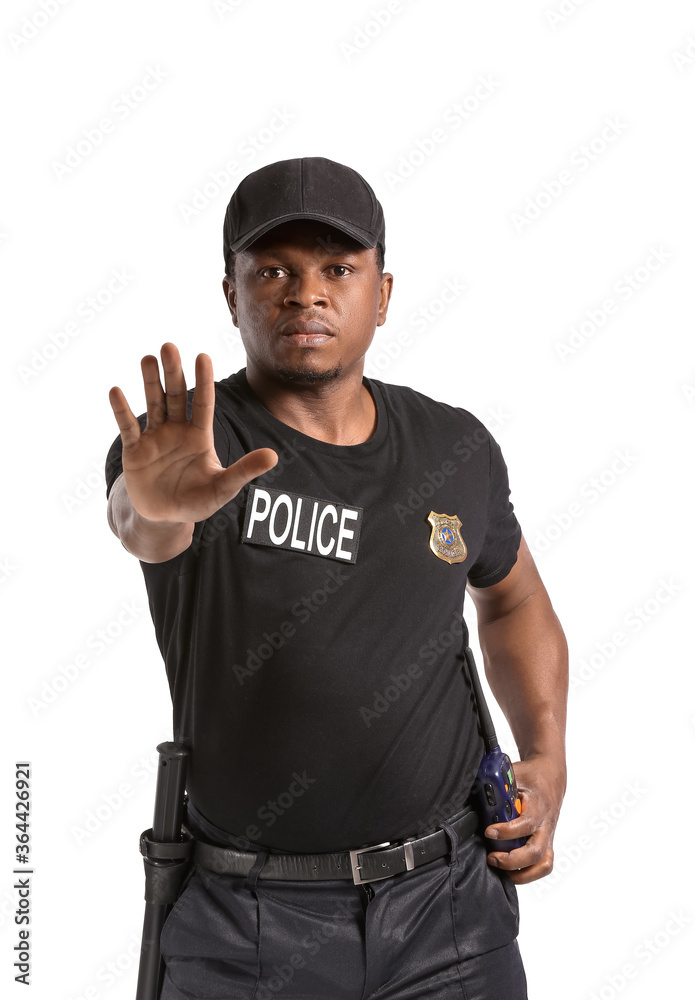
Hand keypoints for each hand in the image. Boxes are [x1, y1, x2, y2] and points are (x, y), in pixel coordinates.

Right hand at [108, 343, 277, 523]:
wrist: (166, 517)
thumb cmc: (197, 500)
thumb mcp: (223, 488)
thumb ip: (245, 471)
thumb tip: (274, 457)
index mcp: (199, 435)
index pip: (203, 404)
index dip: (204, 381)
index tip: (203, 357)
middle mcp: (177, 430)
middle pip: (175, 396)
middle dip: (173, 372)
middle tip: (169, 346)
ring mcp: (154, 437)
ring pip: (153, 403)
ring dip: (150, 382)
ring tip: (148, 359)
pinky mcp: (134, 449)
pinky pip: (127, 426)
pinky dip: (122, 411)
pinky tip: (117, 392)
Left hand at [483, 753, 565, 884]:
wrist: (551, 777)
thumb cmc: (531, 776)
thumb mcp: (515, 773)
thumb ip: (498, 783)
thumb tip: (472, 786)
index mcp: (539, 805)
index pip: (527, 823)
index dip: (508, 831)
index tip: (489, 831)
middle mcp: (546, 824)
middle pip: (535, 851)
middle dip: (512, 859)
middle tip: (492, 857)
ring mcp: (548, 836)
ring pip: (543, 864)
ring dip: (522, 873)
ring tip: (500, 869)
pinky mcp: (546, 844)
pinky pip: (543, 866)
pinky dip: (528, 874)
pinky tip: (510, 873)